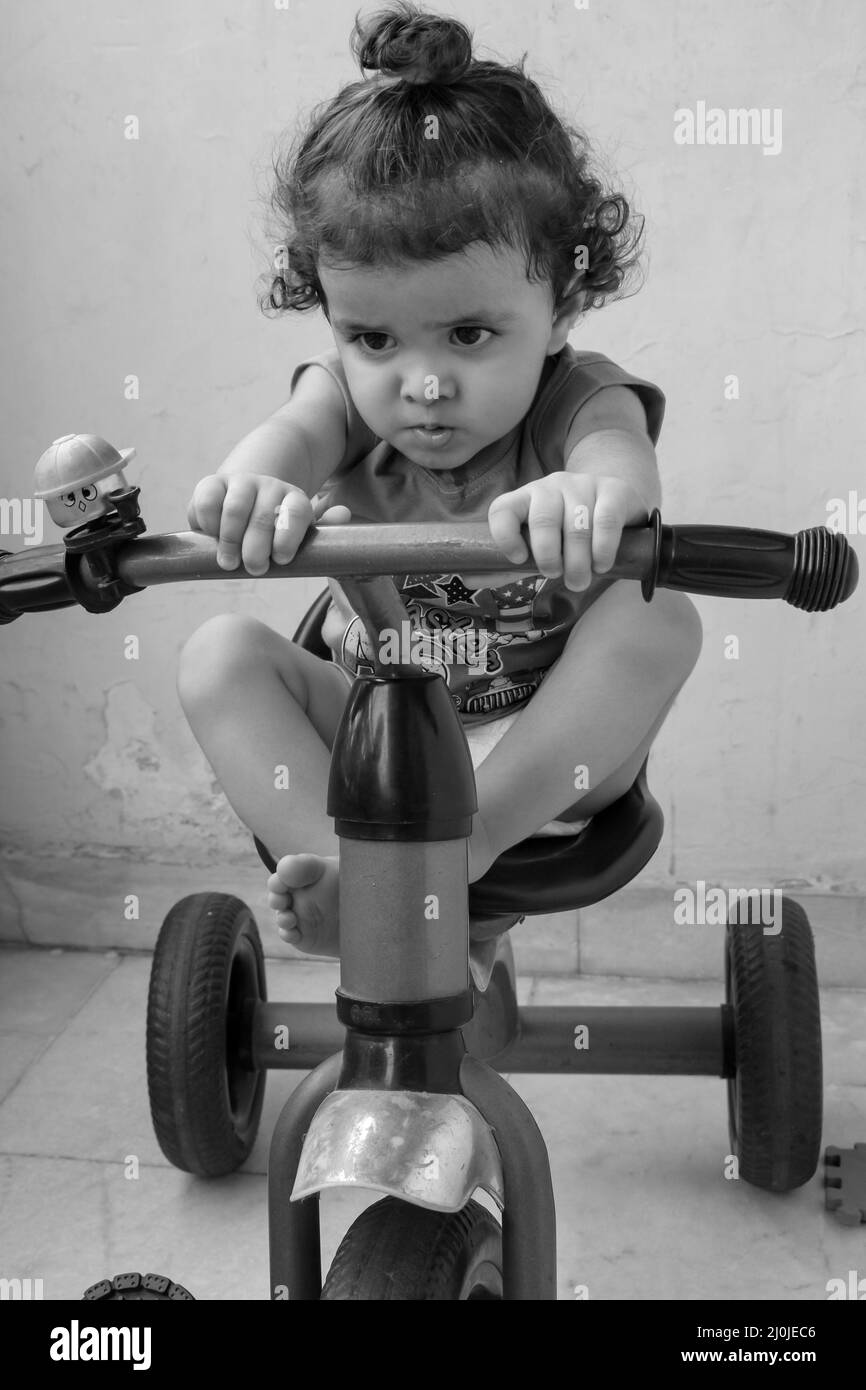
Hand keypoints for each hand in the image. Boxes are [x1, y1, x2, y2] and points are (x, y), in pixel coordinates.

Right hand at [186, 473, 349, 575]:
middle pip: (263, 517)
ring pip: (235, 509)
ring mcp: (241, 483)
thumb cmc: (276, 526)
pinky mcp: (213, 484)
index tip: (282, 559)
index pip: (297, 511)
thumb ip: (323, 528)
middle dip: (257, 548)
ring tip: (230, 563)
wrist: (248, 494)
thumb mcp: (301, 531)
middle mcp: (269, 487)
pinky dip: (208, 523)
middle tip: (255, 569)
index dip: (289, 536)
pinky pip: (208, 500)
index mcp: (294, 499)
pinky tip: (212, 538)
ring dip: (231, 540)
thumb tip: (343, 512)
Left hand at [487, 472, 646, 590]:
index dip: (505, 536)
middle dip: (548, 556)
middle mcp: (551, 486)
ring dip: (578, 561)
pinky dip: (602, 549)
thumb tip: (468, 580)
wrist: (614, 501)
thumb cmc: (565, 532)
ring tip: (580, 580)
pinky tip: (602, 565)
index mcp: (525, 498)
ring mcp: (583, 485)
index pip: (502, 509)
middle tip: (556, 576)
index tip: (519, 559)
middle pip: (543, 519)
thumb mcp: (536, 546)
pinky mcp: (613, 491)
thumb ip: (507, 565)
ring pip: (577, 525)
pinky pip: (605, 521)